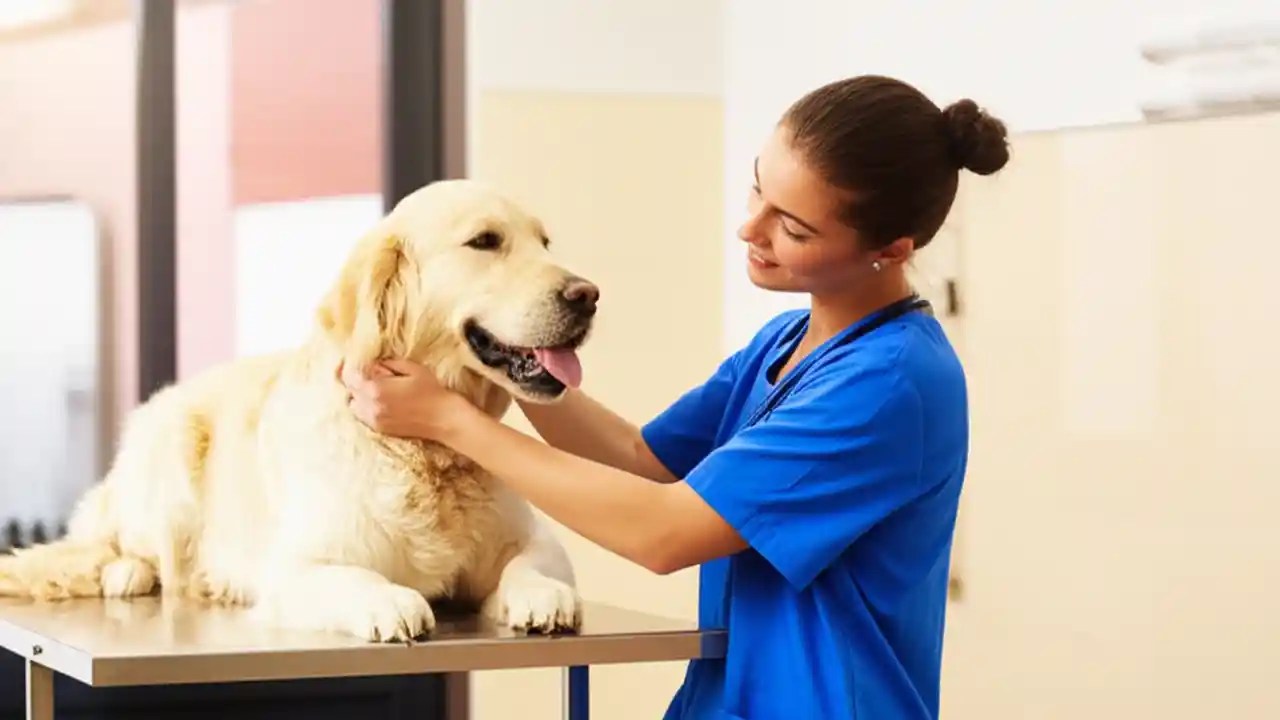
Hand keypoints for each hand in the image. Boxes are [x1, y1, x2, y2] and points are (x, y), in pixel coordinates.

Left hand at [339, 358, 465, 439]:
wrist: (442, 418)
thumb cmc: (430, 390)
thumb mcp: (412, 368)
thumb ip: (388, 363)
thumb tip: (374, 364)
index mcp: (376, 389)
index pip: (348, 377)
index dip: (348, 368)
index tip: (353, 362)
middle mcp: (370, 407)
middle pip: (350, 392)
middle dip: (356, 382)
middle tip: (369, 375)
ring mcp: (374, 420)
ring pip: (354, 406)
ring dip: (359, 396)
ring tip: (375, 390)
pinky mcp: (380, 429)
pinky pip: (363, 416)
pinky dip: (366, 408)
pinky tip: (381, 402)